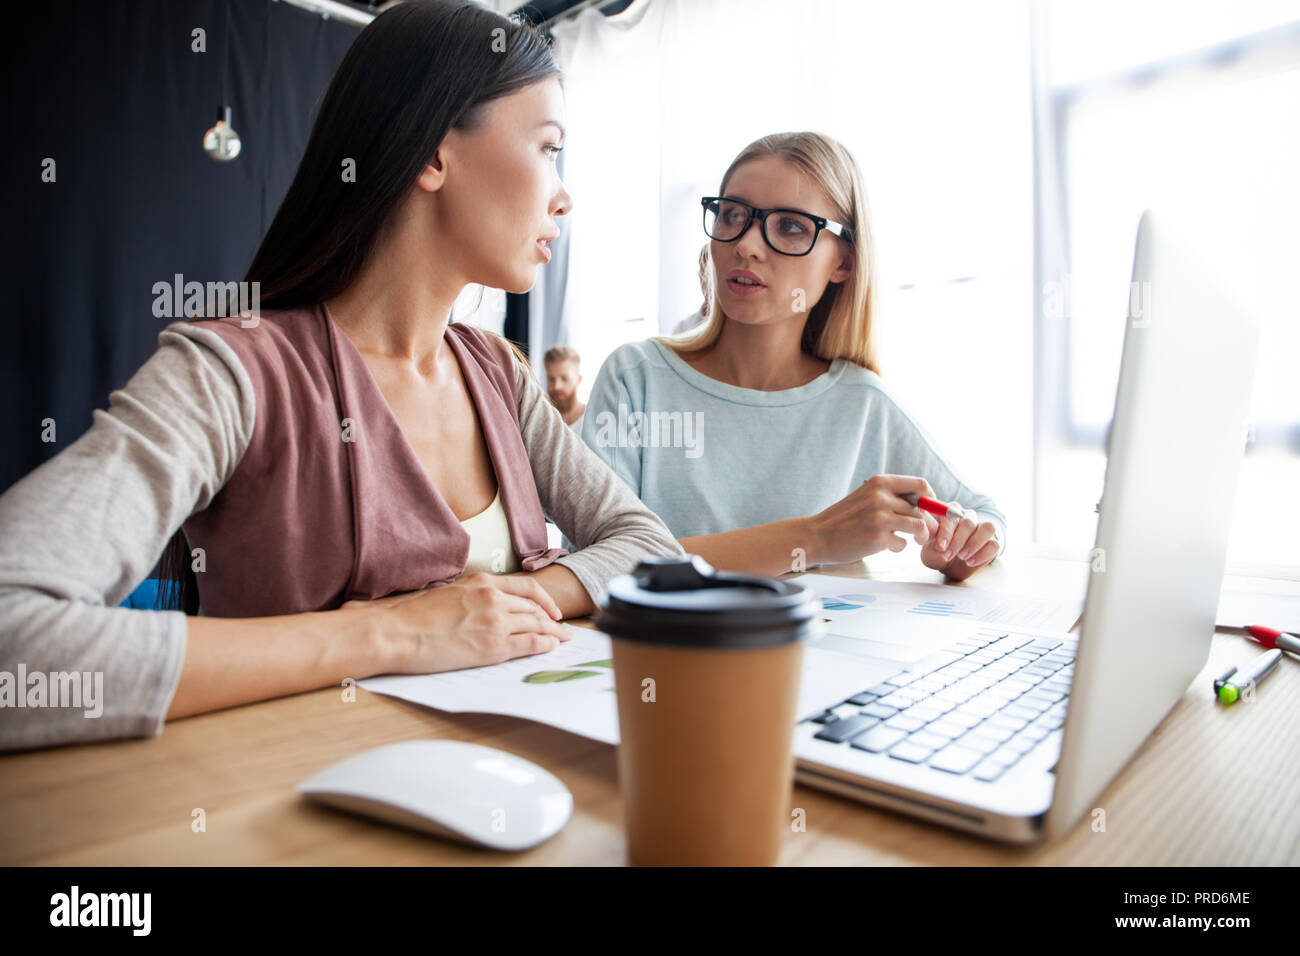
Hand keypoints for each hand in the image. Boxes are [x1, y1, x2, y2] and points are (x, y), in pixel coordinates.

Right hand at [340, 572, 570, 672]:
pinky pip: (530, 643)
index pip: (526, 587)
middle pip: (535, 608)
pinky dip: (545, 645)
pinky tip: (551, 648)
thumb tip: (478, 608)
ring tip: (564, 640)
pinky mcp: (493, 646)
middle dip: (552, 619)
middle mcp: (493, 598)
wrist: (395, 632)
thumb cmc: (410, 616)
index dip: (545, 599)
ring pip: (537, 624)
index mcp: (481, 582)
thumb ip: (470, 597)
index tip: (551, 610)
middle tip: (563, 628)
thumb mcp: (447, 593)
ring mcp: (495, 621)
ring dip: (555, 633)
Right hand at [806, 474, 939, 564]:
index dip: (932, 499)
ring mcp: (880, 518)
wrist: (816, 536)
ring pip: (919, 526)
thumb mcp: (866, 497)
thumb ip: (891, 497)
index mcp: (879, 483)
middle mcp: (881, 497)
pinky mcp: (877, 538)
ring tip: (913, 541)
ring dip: (921, 536)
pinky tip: (888, 547)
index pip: (920, 485)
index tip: (930, 511)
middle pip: (923, 509)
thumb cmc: (843, 519)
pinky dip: (899, 547)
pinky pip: (903, 544)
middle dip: (931, 523)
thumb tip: (925, 504)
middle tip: (926, 533)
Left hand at [919, 506, 1000, 579]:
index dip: (946, 530)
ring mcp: (981, 528)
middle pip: (969, 522)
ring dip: (974, 544)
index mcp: (950, 512)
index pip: (951, 514)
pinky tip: (970, 562)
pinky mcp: (992, 542)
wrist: (948, 566)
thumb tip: (924, 528)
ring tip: (962, 557)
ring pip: (987, 528)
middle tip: (948, 555)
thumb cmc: (937, 552)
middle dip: (958, 541)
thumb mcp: (927, 545)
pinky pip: (994, 544)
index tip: (940, 546)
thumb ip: (927, 535)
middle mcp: (967, 516)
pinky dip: (982, 554)